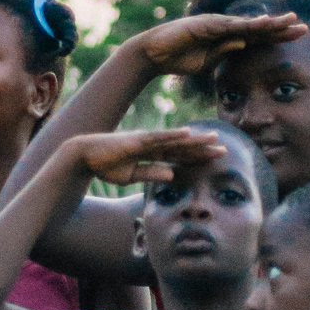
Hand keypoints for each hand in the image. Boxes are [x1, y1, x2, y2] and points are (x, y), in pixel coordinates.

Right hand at [67, 125, 232, 187]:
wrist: (84, 156)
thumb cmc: (106, 165)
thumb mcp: (132, 175)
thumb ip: (151, 173)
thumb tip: (172, 175)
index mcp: (152, 154)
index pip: (180, 156)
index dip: (198, 157)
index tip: (215, 159)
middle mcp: (152, 144)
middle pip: (183, 147)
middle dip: (203, 149)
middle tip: (225, 150)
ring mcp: (145, 140)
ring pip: (175, 141)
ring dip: (195, 140)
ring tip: (214, 138)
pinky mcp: (137, 140)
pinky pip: (158, 138)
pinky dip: (173, 135)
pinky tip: (188, 133)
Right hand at [130, 9, 302, 75]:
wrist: (154, 54)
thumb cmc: (179, 60)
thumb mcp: (208, 64)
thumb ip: (225, 54)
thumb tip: (242, 45)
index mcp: (229, 39)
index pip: (259, 37)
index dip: (279, 36)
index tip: (299, 36)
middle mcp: (226, 28)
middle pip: (259, 28)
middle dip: (282, 28)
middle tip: (305, 27)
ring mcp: (217, 24)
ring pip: (249, 24)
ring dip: (271, 23)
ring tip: (291, 20)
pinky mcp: (207, 24)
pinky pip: (231, 25)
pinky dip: (248, 24)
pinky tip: (264, 23)